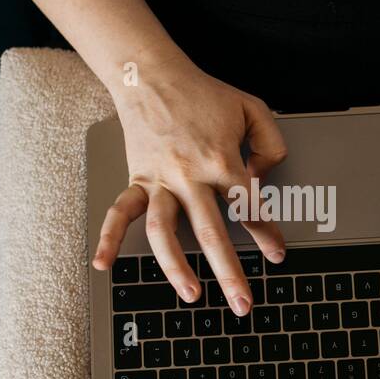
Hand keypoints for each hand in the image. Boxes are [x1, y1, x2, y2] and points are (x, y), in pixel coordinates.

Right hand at [91, 60, 286, 315]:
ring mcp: (160, 180)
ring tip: (190, 295)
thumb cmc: (203, 93)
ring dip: (176, 267)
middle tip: (243, 303)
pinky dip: (109, 238)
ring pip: (166, 231)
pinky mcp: (137, 179)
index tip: (276, 255)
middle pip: (212, 233)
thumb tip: (263, 180)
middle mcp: (189, 175)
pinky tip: (103, 264)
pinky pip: (121, 212)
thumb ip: (271, 145)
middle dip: (229, 272)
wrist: (151, 75)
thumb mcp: (253, 108)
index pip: (250, 207)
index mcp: (221, 160)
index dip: (267, 233)